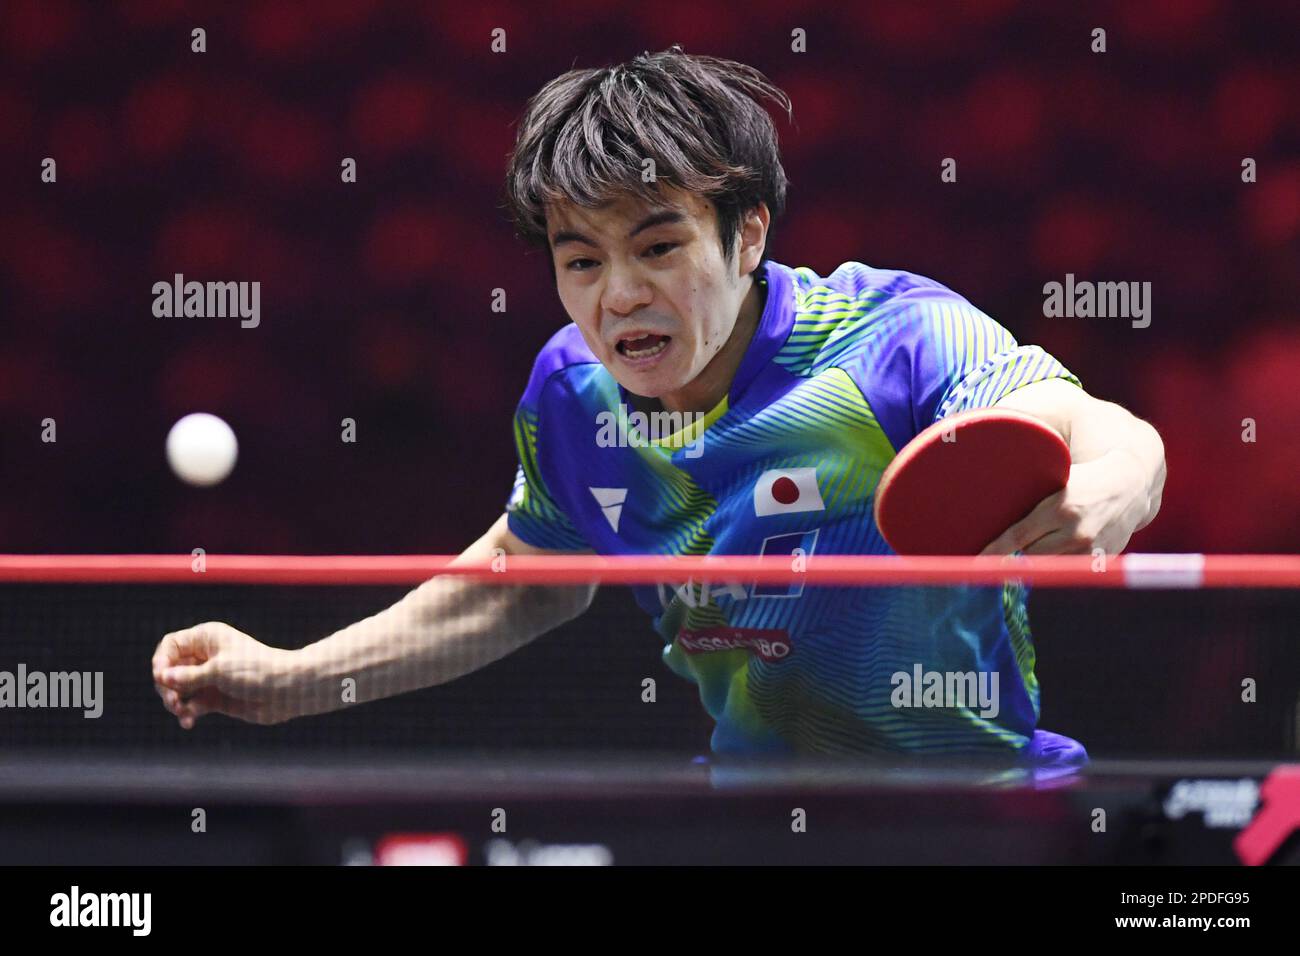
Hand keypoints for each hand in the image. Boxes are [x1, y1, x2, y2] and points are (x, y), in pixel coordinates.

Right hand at [152, 622, 298, 728]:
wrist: (287, 690)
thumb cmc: (257, 671)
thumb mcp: (219, 671)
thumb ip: (188, 676)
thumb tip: (162, 677)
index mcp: (207, 638)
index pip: (171, 646)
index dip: (161, 661)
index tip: (161, 678)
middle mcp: (206, 656)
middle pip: (170, 670)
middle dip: (167, 687)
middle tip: (173, 702)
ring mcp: (210, 678)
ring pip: (178, 690)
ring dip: (175, 702)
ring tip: (182, 713)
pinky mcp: (216, 697)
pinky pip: (192, 705)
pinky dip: (187, 713)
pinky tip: (189, 722)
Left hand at [979, 449, 1152, 555]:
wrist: (1133, 482)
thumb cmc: (1083, 468)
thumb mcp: (1056, 462)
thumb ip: (1025, 454)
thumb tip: (993, 424)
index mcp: (1062, 507)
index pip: (1017, 536)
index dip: (994, 548)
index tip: (977, 555)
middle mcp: (1077, 533)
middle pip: (1029, 553)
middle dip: (1020, 544)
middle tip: (1013, 532)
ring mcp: (1090, 551)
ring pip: (1047, 563)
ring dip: (1039, 553)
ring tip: (1044, 533)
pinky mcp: (1100, 561)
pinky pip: (1066, 568)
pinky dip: (1059, 559)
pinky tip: (1062, 542)